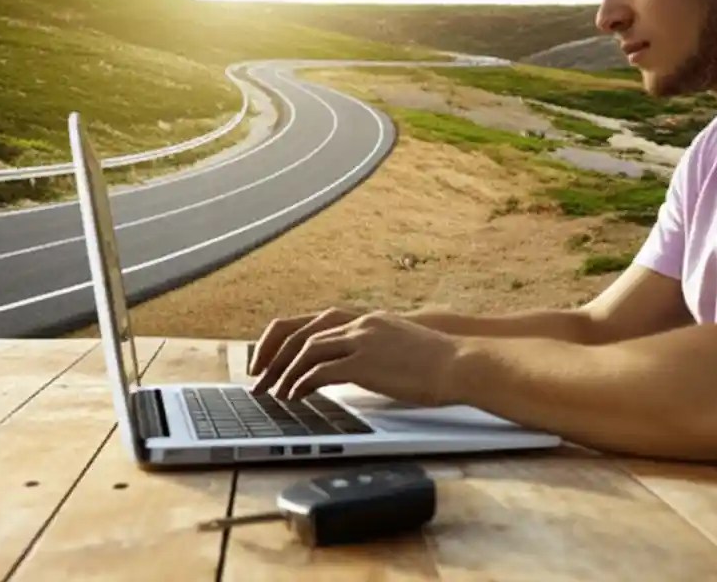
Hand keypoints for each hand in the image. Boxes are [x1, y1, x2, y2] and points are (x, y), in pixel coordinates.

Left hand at [254, 311, 467, 405]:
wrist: (458, 363)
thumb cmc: (432, 362)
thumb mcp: (394, 345)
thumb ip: (368, 349)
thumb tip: (346, 367)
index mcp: (362, 319)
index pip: (308, 324)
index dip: (281, 341)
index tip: (267, 361)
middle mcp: (357, 324)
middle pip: (299, 334)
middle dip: (273, 358)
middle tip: (258, 380)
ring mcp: (360, 341)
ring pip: (305, 351)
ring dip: (283, 374)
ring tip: (273, 394)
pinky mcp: (365, 363)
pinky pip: (320, 372)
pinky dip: (301, 384)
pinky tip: (294, 398)